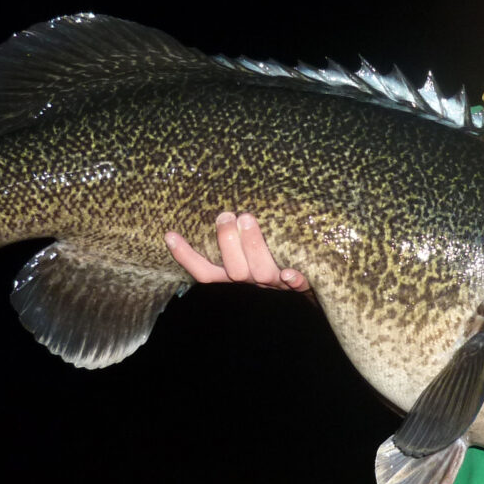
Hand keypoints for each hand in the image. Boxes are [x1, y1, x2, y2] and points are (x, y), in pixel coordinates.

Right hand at [165, 211, 310, 290]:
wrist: (313, 279)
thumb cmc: (272, 254)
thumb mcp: (247, 247)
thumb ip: (232, 233)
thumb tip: (212, 199)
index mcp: (234, 274)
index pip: (205, 271)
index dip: (187, 256)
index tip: (170, 235)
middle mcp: (251, 281)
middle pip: (234, 271)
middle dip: (227, 243)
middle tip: (226, 216)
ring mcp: (275, 283)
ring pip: (261, 272)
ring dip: (253, 247)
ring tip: (247, 219)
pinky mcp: (301, 283)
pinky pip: (297, 284)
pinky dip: (292, 278)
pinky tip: (291, 272)